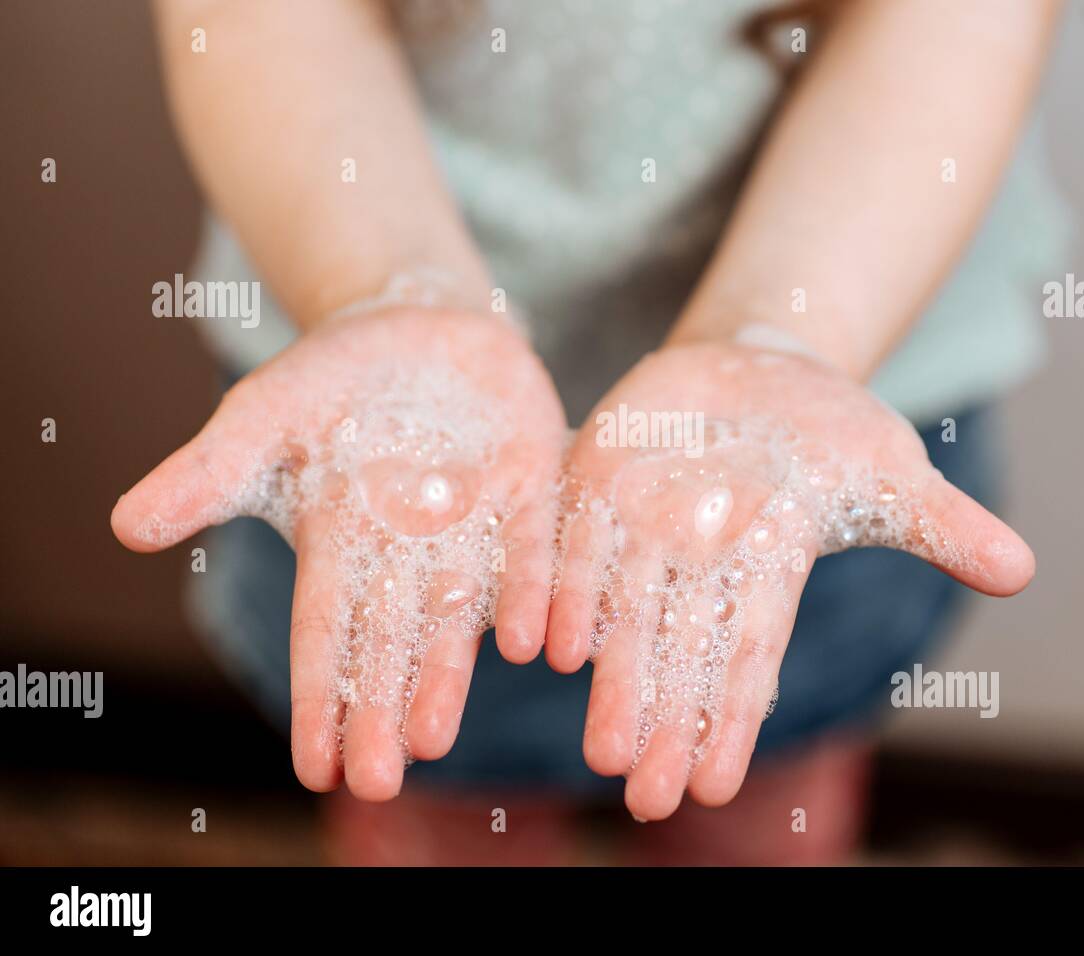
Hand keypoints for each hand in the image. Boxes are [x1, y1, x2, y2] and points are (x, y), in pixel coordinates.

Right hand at [112, 308, 565, 799]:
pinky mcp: (529, 490)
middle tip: (377, 781)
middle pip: (393, 644)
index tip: (312, 769)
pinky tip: (529, 644)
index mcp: (341, 548)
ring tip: (436, 735)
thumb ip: (206, 474)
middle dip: (383, 711)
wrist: (416, 325)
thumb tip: (126, 527)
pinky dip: (529, 594)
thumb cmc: (328, 384)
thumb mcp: (261, 419)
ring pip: (461, 613)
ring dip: (451, 673)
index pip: (325, 636)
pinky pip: (532, 550)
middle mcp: (409, 555)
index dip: (319, 700)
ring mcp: (473, 527)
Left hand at [546, 342, 1034, 819]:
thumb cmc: (832, 436)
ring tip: (601, 749)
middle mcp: (701, 559)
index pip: (749, 655)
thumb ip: (941, 525)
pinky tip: (547, 647)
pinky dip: (564, 591)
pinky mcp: (603, 475)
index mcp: (768, 567)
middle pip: (677, 652)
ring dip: (609, 679)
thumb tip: (1022, 572)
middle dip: (660, 724)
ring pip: (621, 611)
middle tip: (641, 798)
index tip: (712, 786)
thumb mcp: (890, 472)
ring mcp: (647, 519)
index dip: (731, 719)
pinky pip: (576, 538)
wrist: (761, 368)